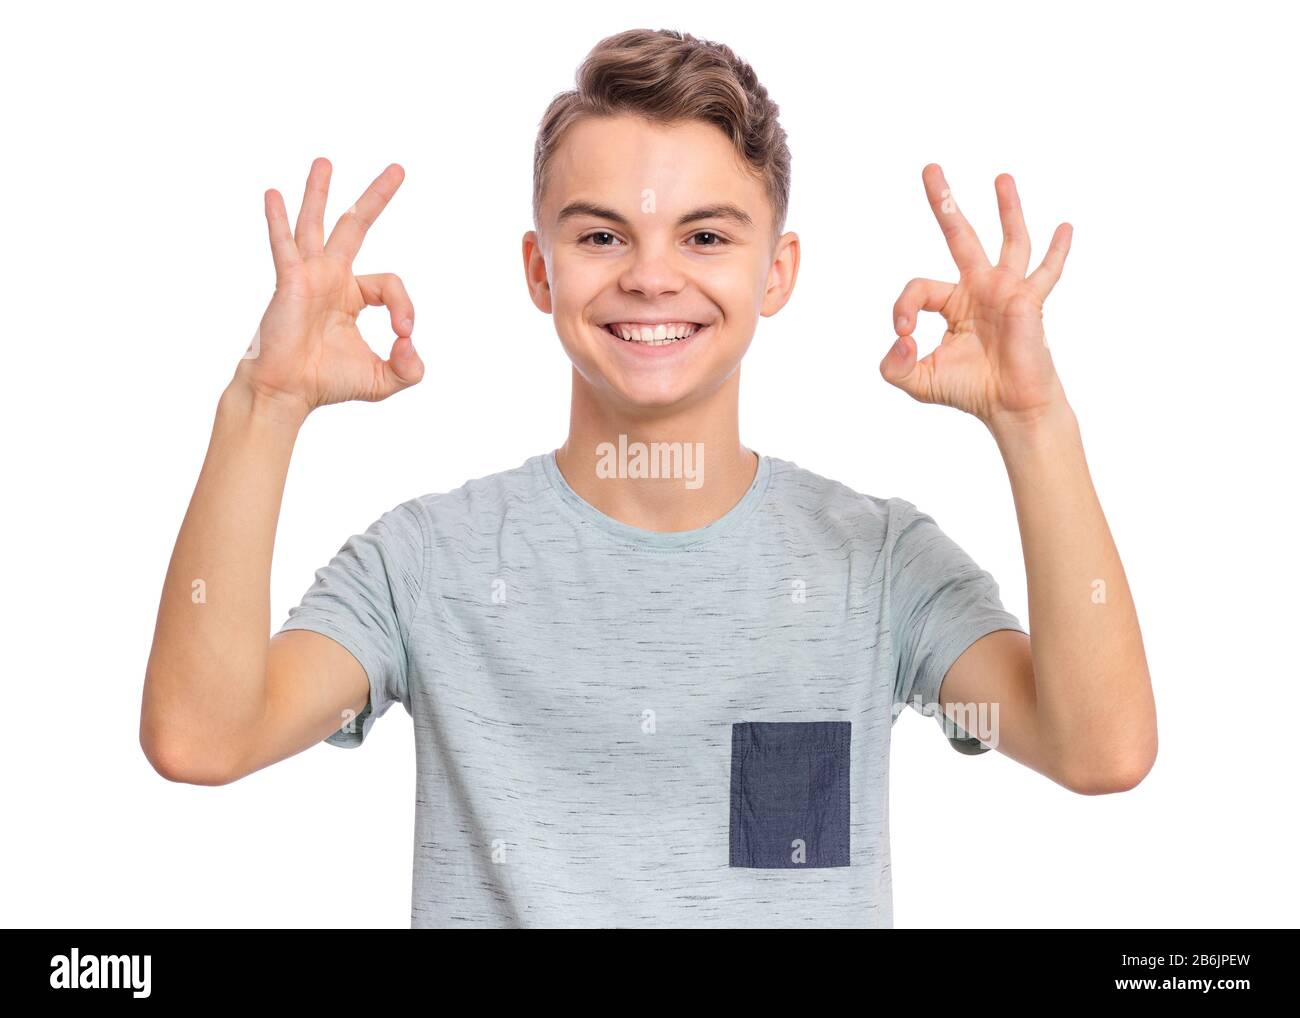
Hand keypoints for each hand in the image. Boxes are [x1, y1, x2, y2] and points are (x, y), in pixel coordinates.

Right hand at [233, 158, 423, 416]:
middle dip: (376, 197)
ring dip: (319, 191)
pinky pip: (284, 244)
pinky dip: (278, 219)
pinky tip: (273, 194)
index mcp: (352, 295)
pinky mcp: (289, 281)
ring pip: (316, 224)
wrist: (289, 392)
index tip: (403, 334)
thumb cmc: (329, 383)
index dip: (404, 306)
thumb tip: (412, 344)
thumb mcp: (385, 379)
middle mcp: (330, 278)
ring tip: (325, 161)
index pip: (390, 284)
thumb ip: (409, 367)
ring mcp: (308, 275)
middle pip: (355, 226)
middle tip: (398, 168)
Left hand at [879, 164, 1071, 429]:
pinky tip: (1065, 227)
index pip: (918, 287)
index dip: (902, 307)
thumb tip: (899, 338)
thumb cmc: (967, 392)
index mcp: (950, 303)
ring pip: (1009, 241)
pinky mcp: (1029, 303)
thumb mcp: (917, 380)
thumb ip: (894, 364)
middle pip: (958, 236)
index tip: (903, 334)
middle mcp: (978, 290)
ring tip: (1001, 177)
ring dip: (1006, 209)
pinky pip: (1046, 273)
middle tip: (929, 167)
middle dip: (943, 202)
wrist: (1009, 408)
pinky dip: (1057, 251)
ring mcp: (1006, 293)